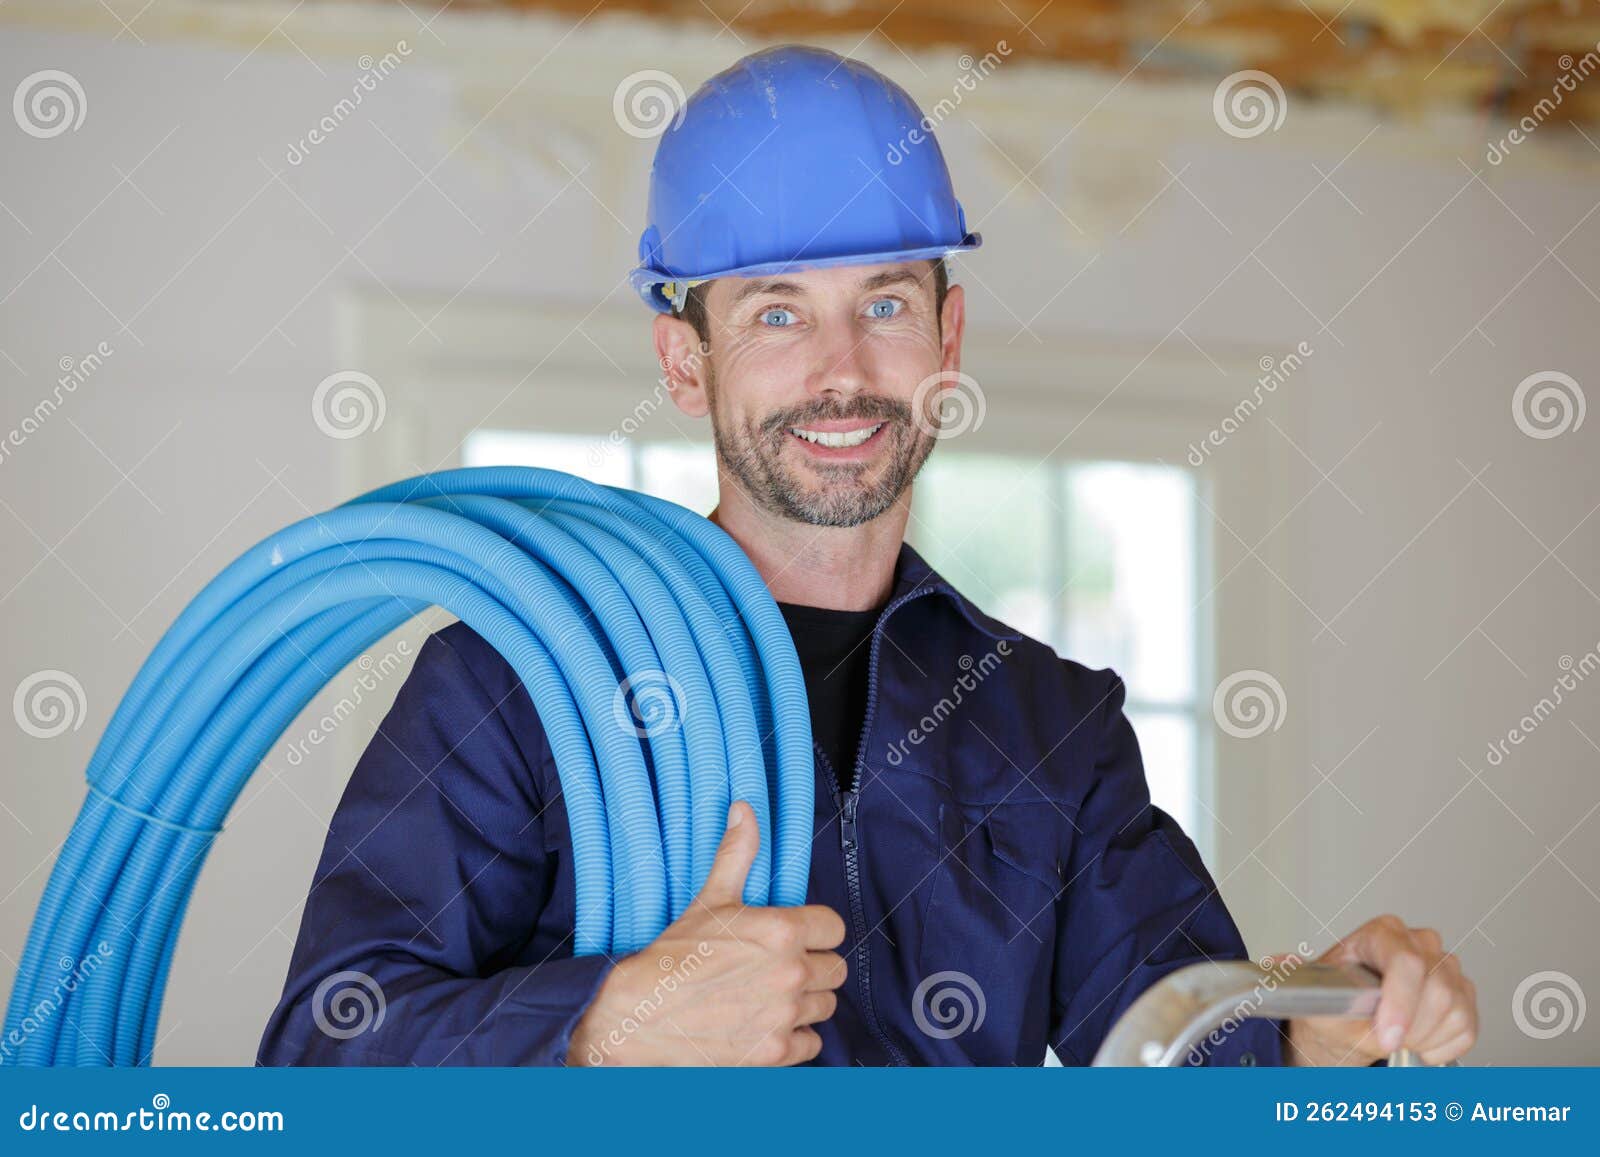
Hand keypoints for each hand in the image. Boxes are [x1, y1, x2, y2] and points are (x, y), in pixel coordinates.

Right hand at [568, 800, 847, 1065]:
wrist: (638, 1014)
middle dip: (815, 966)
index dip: (817, 931)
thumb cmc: (674, 957)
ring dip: (806, 1002)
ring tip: (774, 995)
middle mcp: (791, 974)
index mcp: (781, 932)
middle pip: (836, 970)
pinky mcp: (774, 1053)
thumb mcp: (709, 900)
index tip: (801, 936)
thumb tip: (744, 811)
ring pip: (825, 1007)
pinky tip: (769, 1024)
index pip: (834, 928)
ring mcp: (784, 1016)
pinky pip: (812, 1044)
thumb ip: (737, 854)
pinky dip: (796, 1037)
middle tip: (785, 967)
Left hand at [1281, 915, 1477, 1065]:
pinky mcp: (1464, 993)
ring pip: (1454, 1010)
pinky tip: (1416, 1041)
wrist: (1350, 1019)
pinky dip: (1440, 1047)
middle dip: (1409, 1028)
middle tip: (1382, 1039)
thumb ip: (1309, 984)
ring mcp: (1447, 965)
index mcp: (1381, 932)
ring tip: (1395, 1036)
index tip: (1386, 1037)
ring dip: (1423, 1038)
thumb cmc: (1334, 1002)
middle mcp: (1419, 941)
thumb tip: (1278, 963)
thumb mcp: (1316, 997)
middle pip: (1436, 989)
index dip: (1400, 1003)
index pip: (1405, 961)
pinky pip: (1466, 1028)